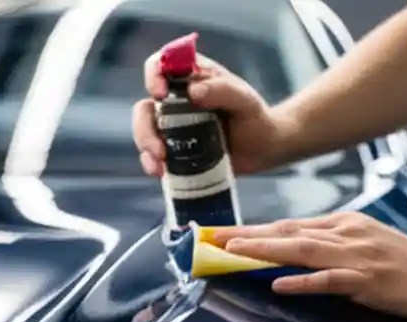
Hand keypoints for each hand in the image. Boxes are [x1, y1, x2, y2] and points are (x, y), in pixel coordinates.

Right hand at [132, 44, 291, 176]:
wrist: (263, 149)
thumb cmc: (254, 117)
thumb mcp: (245, 100)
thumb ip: (223, 91)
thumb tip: (193, 92)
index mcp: (191, 76)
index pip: (161, 64)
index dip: (153, 75)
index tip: (160, 93)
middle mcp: (176, 99)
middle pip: (145, 105)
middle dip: (144, 126)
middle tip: (159, 146)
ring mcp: (172, 125)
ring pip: (144, 130)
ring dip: (146, 146)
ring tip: (160, 164)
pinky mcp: (174, 149)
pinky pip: (152, 155)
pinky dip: (151, 163)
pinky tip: (162, 172)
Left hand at [213, 213, 406, 321]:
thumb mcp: (366, 246)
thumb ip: (331, 247)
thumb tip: (293, 253)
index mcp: (344, 224)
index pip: (289, 225)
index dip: (253, 229)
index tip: (221, 234)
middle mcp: (346, 233)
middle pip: (287, 232)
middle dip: (246, 236)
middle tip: (211, 238)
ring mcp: (357, 256)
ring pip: (301, 249)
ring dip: (264, 250)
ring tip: (232, 252)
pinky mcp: (369, 280)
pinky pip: (330, 280)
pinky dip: (303, 281)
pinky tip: (279, 284)